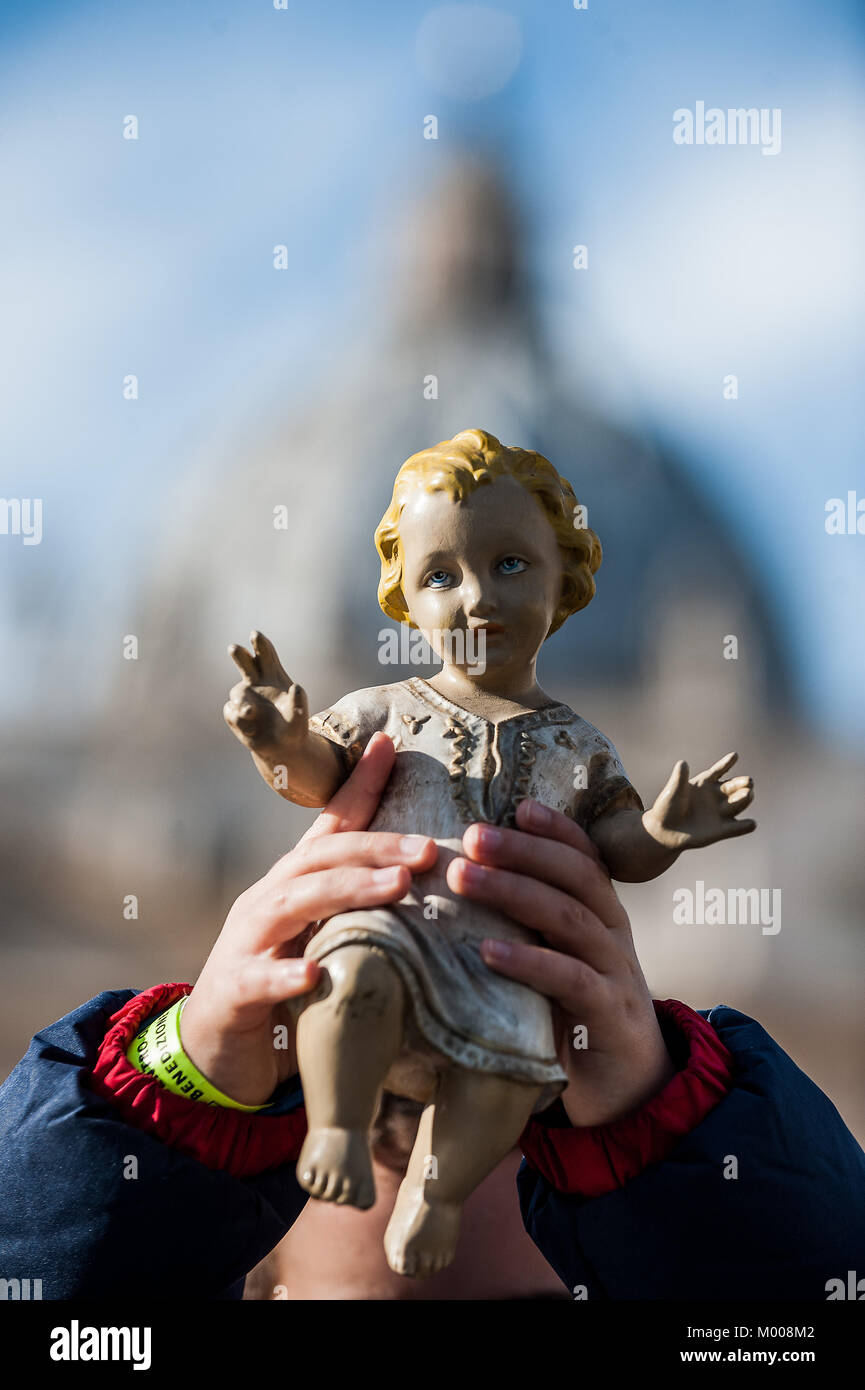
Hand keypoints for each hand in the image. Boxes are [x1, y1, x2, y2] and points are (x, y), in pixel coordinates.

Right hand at [180, 732, 436, 1106]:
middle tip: (428, 849)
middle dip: (375, 846)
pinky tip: (315, 975)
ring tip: (395, 885)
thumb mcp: (329, 940)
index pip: (330, 827)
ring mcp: (247, 942)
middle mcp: (268, 900)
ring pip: (293, 903)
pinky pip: (259, 980)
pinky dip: (286, 975)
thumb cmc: (285, 988)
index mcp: (294, 884)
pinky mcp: (234, 992)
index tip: (389, 743)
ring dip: (346, 890)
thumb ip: (368, 915)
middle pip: (320, 858)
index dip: (358, 785)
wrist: (214, 1048)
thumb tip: (436, 888)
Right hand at [224, 629, 308, 756]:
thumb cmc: (293, 728)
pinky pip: (232, 713)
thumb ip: (300, 703)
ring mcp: (244, 698)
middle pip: (244, 663)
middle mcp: (256, 683)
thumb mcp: (300, 718)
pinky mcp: (235, 714)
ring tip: (250, 712)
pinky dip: (240, 720)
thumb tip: (297, 687)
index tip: (255, 634)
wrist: (281, 748)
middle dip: (239, 655)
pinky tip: (251, 729)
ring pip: (236, 692)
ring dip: (242, 703)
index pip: (266, 655)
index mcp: (273, 677)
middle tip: (234, 648)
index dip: (260, 644)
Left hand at [447, 799, 675, 1127]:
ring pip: (569, 918)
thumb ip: (523, 926)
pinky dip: (529, 962)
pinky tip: (489, 952)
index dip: (555, 829)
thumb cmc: (573, 1014)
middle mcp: (612, 932)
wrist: (627, 1088)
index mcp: (601, 912)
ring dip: (514, 892)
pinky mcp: (608, 1015)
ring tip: (464, 878)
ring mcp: (615, 971)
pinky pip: (569, 979)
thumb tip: (456, 882)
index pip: (584, 856)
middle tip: (473, 835)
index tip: (518, 806)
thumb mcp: (553, 959)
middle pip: (574, 876)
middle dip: (523, 850)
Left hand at [643, 752, 755, 850]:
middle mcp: (717, 796)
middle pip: (733, 787)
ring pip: (738, 804)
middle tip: (748, 781)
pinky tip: (751, 824)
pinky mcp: (722, 830)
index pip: (719, 770)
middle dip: (742, 783)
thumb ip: (679, 778)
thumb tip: (682, 763)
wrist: (664, 831)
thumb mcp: (673, 791)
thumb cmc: (667, 807)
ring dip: (745, 800)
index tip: (734, 755)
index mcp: (705, 783)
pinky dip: (745, 826)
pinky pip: (737, 828)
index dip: (726, 763)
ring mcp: (721, 813)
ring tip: (748, 794)